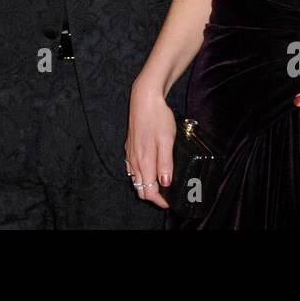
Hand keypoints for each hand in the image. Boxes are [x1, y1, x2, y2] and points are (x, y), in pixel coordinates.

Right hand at [125, 76, 174, 208]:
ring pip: (135, 179)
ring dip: (146, 186)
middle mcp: (134, 160)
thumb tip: (165, 183)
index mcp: (144, 161)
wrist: (144, 98)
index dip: (160, 200)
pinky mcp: (129, 147)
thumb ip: (165, 163)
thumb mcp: (167, 140)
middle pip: (140, 188)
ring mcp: (130, 153)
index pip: (149, 191)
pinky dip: (140, 175)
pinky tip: (148, 170)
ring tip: (160, 185)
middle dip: (153, 196)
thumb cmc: (157, 117)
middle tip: (167, 195)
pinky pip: (131, 168)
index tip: (170, 202)